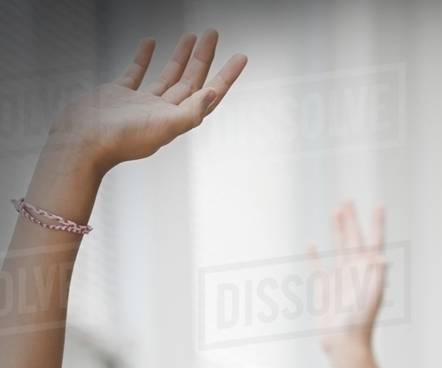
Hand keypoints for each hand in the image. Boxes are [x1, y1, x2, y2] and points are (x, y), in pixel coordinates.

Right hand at [48, 29, 246, 173]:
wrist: (83, 142)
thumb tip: (213, 93)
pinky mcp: (119, 95)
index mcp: (176, 120)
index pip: (209, 94)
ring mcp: (140, 104)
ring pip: (168, 75)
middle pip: (191, 81)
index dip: (226, 76)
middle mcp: (162, 112)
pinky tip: (150, 42)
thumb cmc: (122, 140)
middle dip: (204, 57)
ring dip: (181, 56)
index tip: (240, 57)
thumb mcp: (164, 127)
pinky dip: (144, 57)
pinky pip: (136, 72)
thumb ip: (191, 112)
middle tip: (213, 33)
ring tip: (192, 36)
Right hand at [308, 200, 386, 355]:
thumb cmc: (360, 321)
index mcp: (370, 271)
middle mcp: (356, 273)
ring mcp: (341, 280)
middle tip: (347, 200)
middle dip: (351, 220)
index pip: (374, 241)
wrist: (344, 344)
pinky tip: (312, 245)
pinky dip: (315, 257)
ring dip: (337, 230)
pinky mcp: (326, 290)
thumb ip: (375, 272)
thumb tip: (379, 253)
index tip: (379, 205)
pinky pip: (319, 269)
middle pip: (354, 239)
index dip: (377, 224)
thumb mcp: (372, 293)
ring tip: (335, 212)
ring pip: (339, 249)